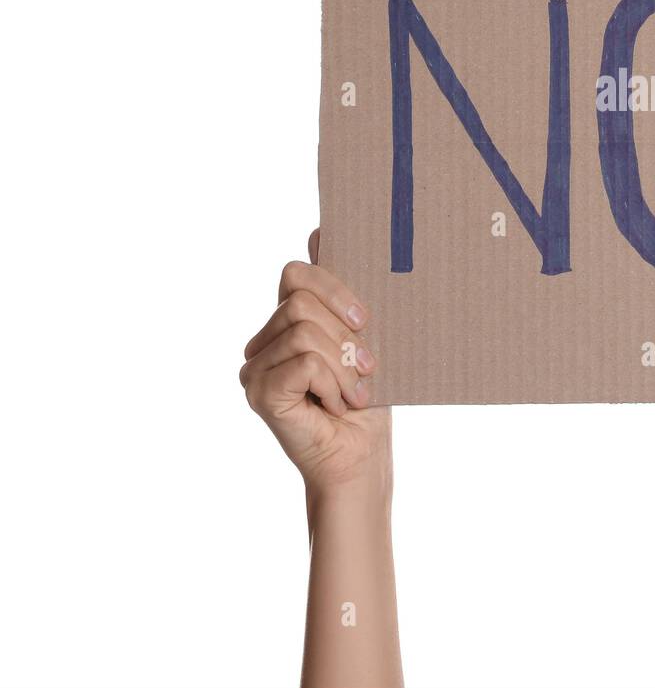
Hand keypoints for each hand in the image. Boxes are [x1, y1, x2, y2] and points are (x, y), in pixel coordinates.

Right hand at [242, 229, 390, 496]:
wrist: (362, 456)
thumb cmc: (367, 398)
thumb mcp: (363, 336)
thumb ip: (341, 290)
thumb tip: (320, 231)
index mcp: (286, 320)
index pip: (296, 273)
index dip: (334, 287)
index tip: (364, 319)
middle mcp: (263, 340)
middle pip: (301, 300)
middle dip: (344, 333)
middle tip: (365, 368)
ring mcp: (254, 366)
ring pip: (304, 330)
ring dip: (343, 365)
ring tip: (353, 394)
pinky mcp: (258, 392)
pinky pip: (302, 362)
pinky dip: (331, 383)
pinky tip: (334, 405)